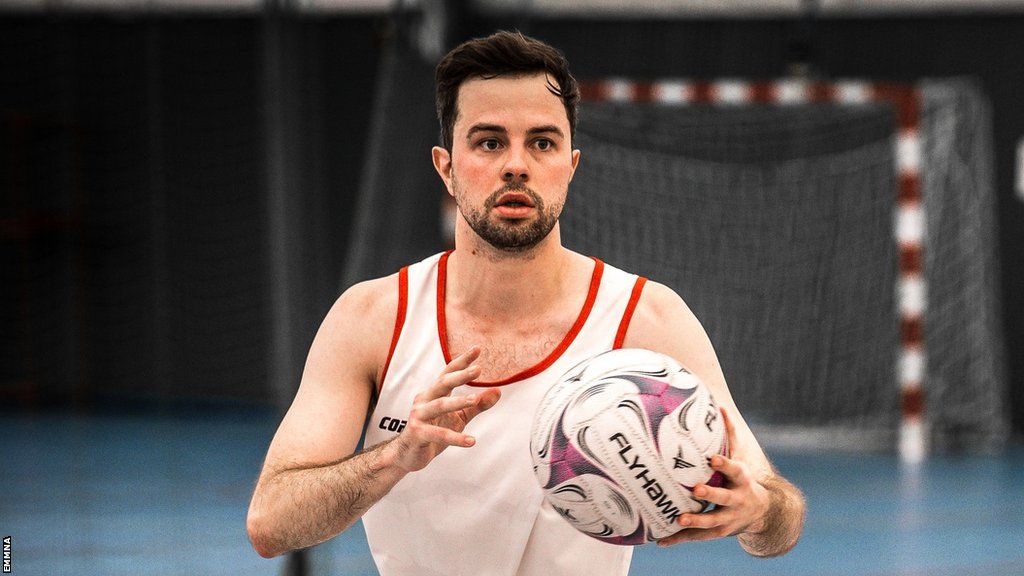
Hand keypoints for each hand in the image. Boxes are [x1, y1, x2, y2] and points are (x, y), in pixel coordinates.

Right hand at [388, 346, 500, 472]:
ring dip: (457, 402)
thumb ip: (477, 405)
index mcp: (434, 393)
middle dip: (460, 375)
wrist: (407, 454)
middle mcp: (424, 400)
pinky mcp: (418, 434)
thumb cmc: (433, 430)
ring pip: (440, 406)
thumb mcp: (458, 417)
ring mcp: (419, 416)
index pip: (448, 372)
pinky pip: (438, 434)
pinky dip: (455, 438)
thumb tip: (499, 391)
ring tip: (475, 400)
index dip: (462, 361)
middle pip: (443, 383)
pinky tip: (471, 441)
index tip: (477, 349)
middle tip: (478, 369)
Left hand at [657, 408, 769, 545]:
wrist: (762, 512)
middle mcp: (737, 499)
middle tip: (697, 489)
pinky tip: (660, 540)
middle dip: (711, 494)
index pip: (734, 469)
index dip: (724, 464)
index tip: (712, 458)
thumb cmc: (742, 478)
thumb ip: (729, 434)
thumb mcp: (740, 457)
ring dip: (696, 520)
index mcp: (741, 479)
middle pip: (724, 497)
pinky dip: (680, 538)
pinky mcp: (718, 532)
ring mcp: (729, 518)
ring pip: (712, 521)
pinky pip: (698, 537)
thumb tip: (719, 405)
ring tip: (679, 518)